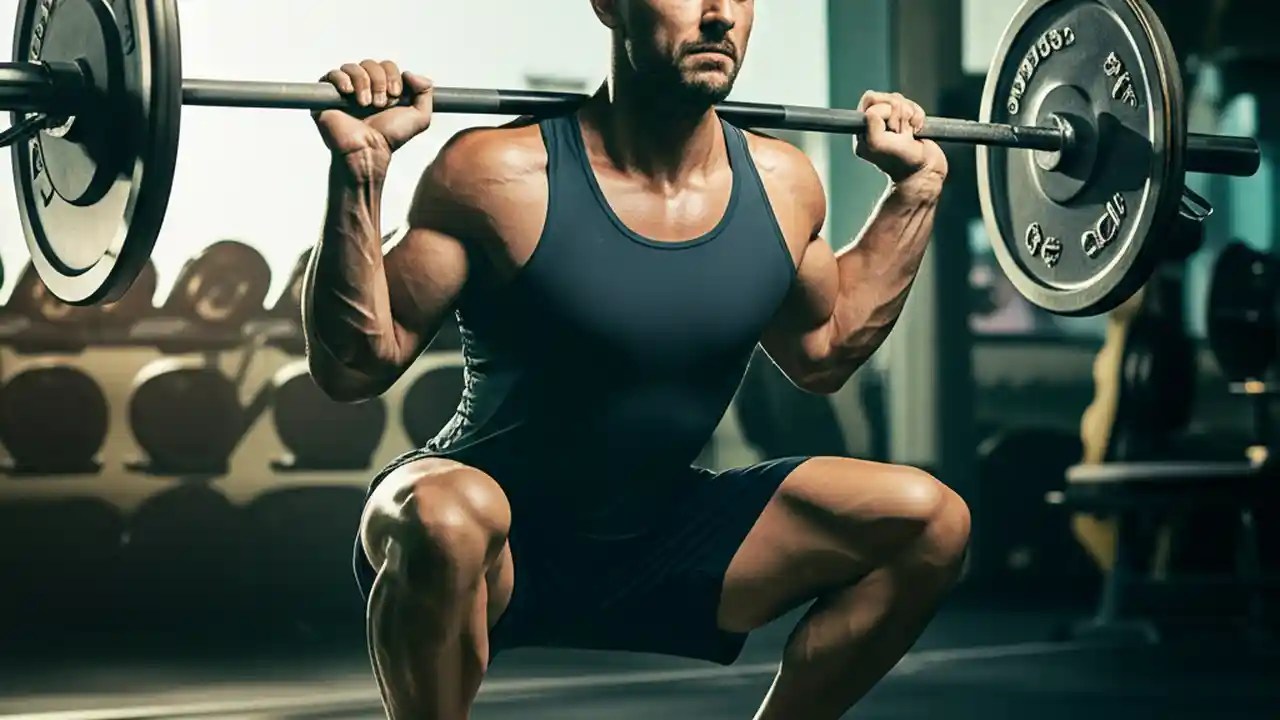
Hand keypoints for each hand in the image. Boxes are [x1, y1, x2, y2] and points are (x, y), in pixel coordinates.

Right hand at [314, 59, 434, 163]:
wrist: (368, 150)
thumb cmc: (389, 138)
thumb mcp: (420, 117)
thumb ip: (425, 93)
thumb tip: (411, 73)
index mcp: (382, 88)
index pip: (387, 66)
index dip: (393, 75)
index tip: (395, 95)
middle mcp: (364, 87)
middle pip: (370, 64)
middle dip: (379, 81)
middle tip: (380, 103)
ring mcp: (345, 90)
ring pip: (352, 67)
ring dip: (364, 83)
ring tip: (365, 104)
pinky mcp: (327, 96)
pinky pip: (332, 75)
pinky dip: (342, 80)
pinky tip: (349, 93)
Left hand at [852, 91, 947, 185]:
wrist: (923, 173)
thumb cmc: (899, 162)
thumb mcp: (875, 143)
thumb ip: (871, 121)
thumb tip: (877, 109)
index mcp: (863, 128)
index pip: (871, 99)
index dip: (884, 109)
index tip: (889, 129)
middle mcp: (876, 124)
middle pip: (888, 97)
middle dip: (899, 112)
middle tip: (900, 132)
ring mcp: (893, 122)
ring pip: (902, 101)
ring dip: (910, 116)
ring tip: (909, 134)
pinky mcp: (909, 122)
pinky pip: (914, 107)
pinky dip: (918, 117)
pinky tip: (917, 131)